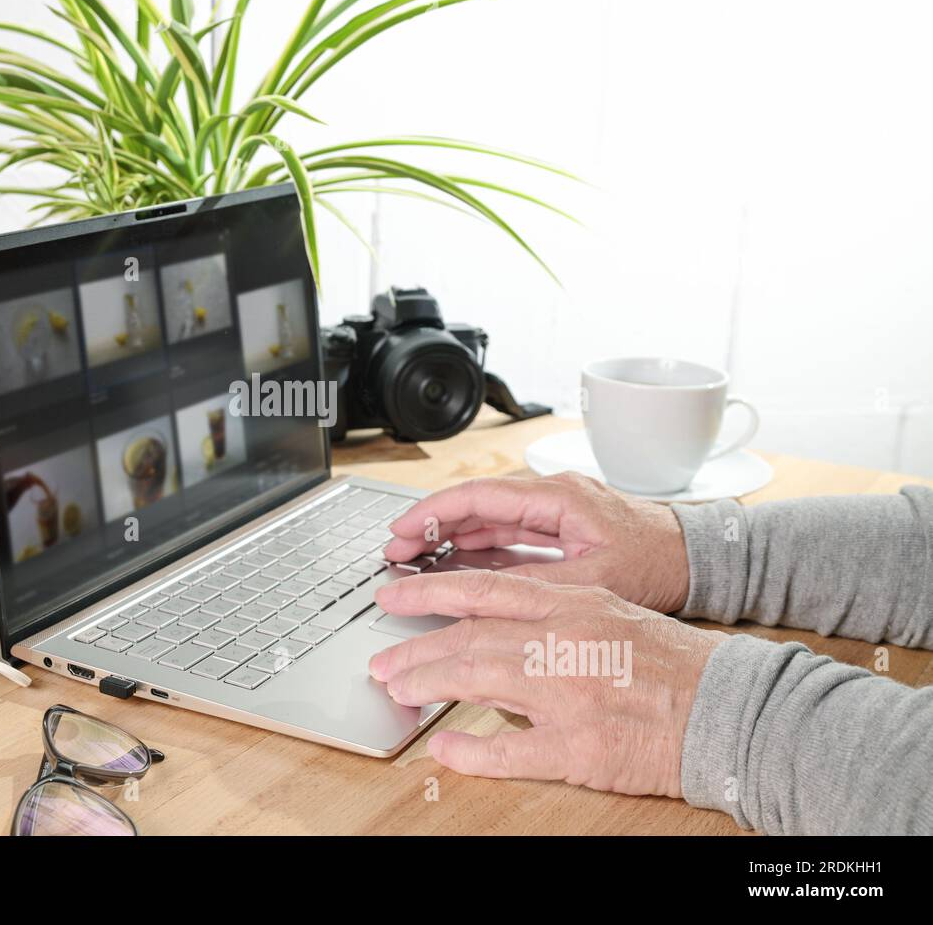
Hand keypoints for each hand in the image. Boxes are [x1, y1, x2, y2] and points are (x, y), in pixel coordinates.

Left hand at [369, 570, 724, 796]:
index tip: (391, 596)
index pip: (483, 589)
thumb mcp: (610, 615)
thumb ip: (553, 617)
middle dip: (416, 649)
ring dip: (428, 685)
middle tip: (383, 662)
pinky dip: (471, 751)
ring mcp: (570, 693)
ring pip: (477, 680)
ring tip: (398, 692)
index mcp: (572, 604)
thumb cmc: (673, 664)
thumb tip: (499, 632)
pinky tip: (445, 751)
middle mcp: (564, 640)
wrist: (730, 708)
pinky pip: (511, 749)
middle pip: (469, 637)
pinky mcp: (581, 746)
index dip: (428, 592)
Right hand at [384, 472, 690, 613]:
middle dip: (431, 527)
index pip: (477, 497)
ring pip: (487, 520)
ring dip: (449, 538)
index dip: (432, 513)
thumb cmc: (660, 562)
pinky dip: (476, 548)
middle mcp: (550, 496)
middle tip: (394, 552)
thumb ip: (536, 585)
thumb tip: (485, 600)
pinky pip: (507, 535)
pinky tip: (454, 566)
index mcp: (556, 497)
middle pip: (474, 506)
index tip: (401, 531)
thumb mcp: (593, 580)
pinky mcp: (560, 529)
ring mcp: (554, 511)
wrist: (701, 559)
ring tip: (413, 560)